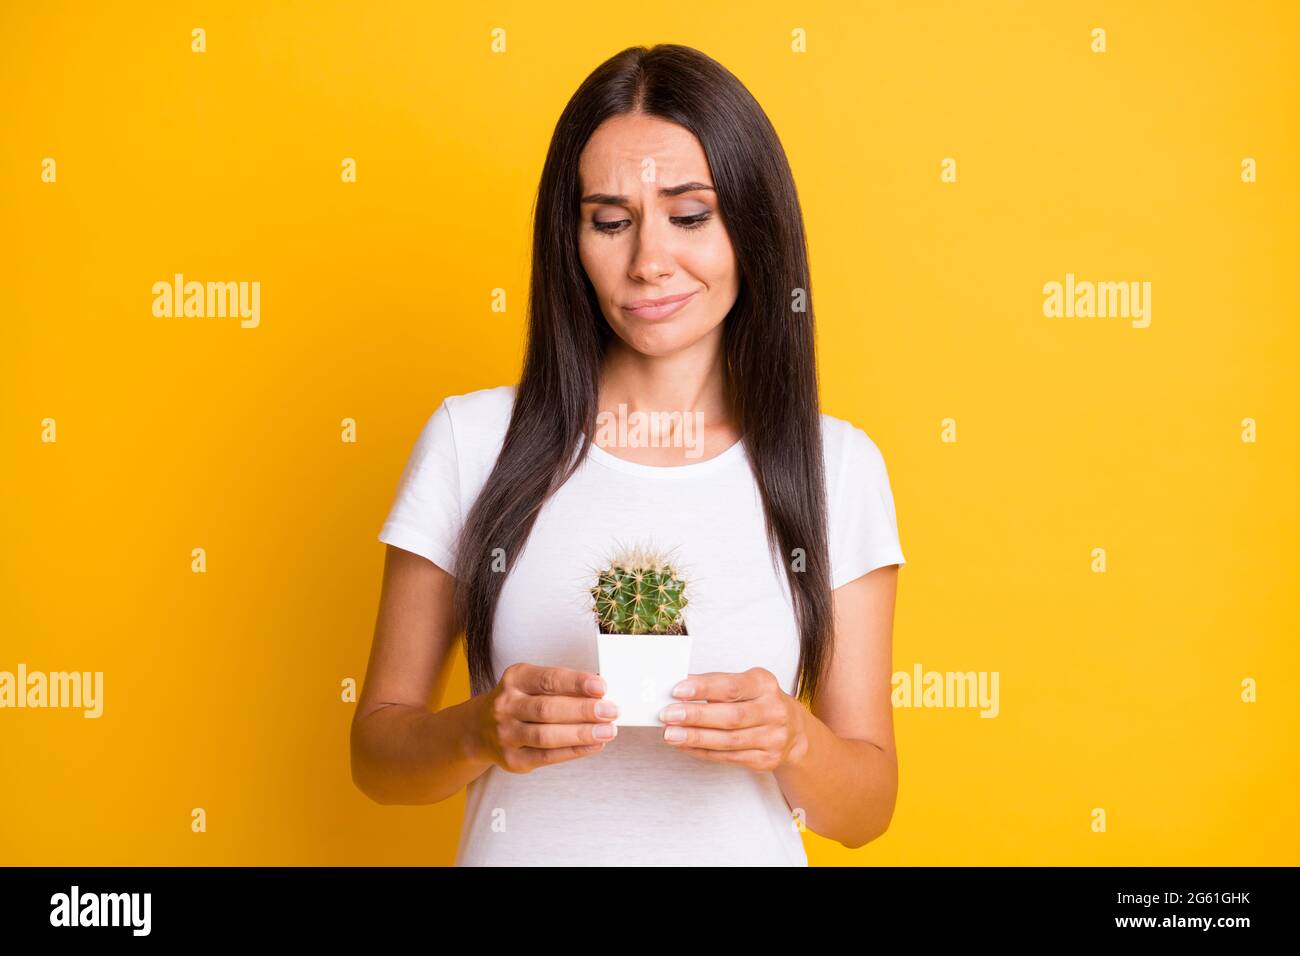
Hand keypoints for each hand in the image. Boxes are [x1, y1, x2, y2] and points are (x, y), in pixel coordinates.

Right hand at [472, 663, 618, 773]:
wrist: (479, 729)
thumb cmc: (518, 702)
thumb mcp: (530, 683)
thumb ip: (560, 687)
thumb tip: (600, 695)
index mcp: (515, 679)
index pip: (548, 679)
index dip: (576, 683)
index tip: (602, 687)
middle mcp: (506, 705)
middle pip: (548, 709)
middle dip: (583, 711)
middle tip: (611, 711)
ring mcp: (506, 734)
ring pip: (547, 736)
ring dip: (582, 734)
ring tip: (608, 731)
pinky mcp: (512, 760)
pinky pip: (546, 757)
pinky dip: (574, 751)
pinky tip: (594, 745)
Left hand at [658, 667, 807, 770]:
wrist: (793, 730)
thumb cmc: (758, 701)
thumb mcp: (745, 683)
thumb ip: (716, 684)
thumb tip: (679, 687)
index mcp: (765, 685)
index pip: (732, 687)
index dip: (704, 689)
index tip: (678, 690)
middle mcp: (773, 711)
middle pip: (731, 716)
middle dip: (696, 716)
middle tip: (668, 715)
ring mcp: (772, 738)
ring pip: (729, 740)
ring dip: (696, 738)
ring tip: (671, 734)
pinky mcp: (766, 760)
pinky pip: (729, 757)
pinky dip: (703, 752)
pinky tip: (685, 746)